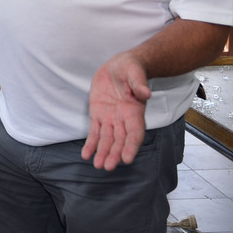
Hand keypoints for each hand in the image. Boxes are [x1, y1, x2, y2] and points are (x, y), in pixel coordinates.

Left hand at [81, 52, 151, 170]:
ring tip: (98, 165)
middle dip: (114, 153)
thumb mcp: (135, 73)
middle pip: (120, 140)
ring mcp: (110, 118)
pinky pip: (94, 132)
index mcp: (135, 112)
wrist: (119, 66)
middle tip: (108, 166)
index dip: (131, 146)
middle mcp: (123, 119)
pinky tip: (86, 155)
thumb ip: (140, 84)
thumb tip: (146, 93)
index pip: (135, 133)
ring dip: (102, 152)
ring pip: (107, 139)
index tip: (127, 159)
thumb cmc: (131, 69)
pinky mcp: (98, 114)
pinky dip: (90, 143)